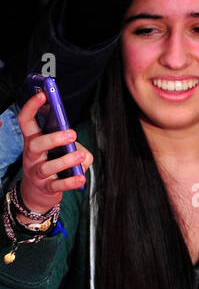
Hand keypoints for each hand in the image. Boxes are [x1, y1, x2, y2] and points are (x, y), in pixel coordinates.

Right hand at [15, 90, 91, 214]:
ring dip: (65, 161)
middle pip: (35, 145)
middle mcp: (32, 156)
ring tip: (79, 155)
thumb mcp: (60, 150)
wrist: (37, 194)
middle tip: (72, 133)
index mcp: (33, 141)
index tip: (43, 95)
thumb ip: (74, 146)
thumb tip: (82, 152)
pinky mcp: (46, 188)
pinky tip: (81, 177)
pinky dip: (70, 182)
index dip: (32, 107)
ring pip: (47, 167)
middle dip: (53, 138)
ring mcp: (37, 173)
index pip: (26, 121)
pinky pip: (57, 185)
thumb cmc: (51, 165)